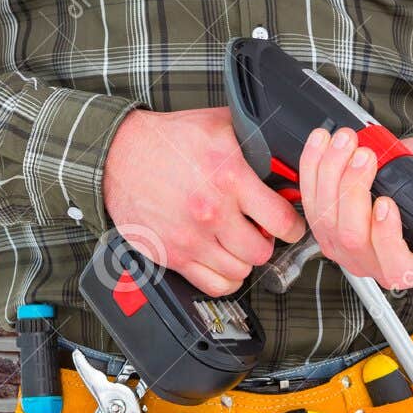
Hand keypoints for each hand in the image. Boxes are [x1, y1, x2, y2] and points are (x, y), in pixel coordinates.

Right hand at [104, 108, 305, 295]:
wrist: (118, 154)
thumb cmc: (168, 140)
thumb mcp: (219, 126)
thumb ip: (256, 142)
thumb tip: (286, 155)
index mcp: (229, 178)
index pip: (281, 221)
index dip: (293, 226)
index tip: (291, 226)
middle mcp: (211, 212)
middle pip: (262, 252)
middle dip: (266, 242)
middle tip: (261, 233)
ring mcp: (190, 238)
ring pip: (241, 272)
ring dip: (244, 260)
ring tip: (239, 244)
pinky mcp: (172, 255)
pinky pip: (214, 286)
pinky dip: (226, 279)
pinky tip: (224, 262)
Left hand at [298, 130, 412, 289]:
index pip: (397, 268)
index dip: (385, 238)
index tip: (386, 202)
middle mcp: (380, 261)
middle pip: (353, 240)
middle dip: (352, 191)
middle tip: (364, 155)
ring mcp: (349, 248)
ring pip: (326, 221)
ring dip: (330, 175)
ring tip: (346, 141)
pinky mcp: (327, 225)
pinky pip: (310, 203)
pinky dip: (311, 170)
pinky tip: (322, 144)